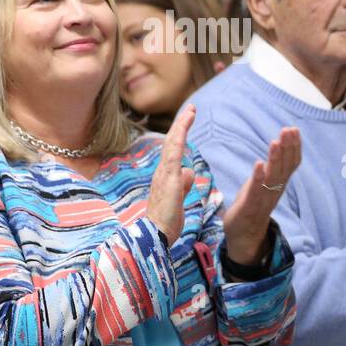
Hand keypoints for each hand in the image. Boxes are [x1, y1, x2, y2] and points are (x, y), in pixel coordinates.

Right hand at [145, 104, 197, 244]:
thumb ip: (183, 185)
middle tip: (191, 108)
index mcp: (165, 179)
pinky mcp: (169, 178)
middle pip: (171, 143)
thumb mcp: (178, 201)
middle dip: (181, 125)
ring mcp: (164, 174)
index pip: (173, 153)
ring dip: (181, 125)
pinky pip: (174, 152)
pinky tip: (185, 124)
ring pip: (172, 144)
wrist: (155, 236)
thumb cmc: (165, 224)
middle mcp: (161, 173)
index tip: (188, 122)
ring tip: (191, 110)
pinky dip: (180, 136)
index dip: (180, 136)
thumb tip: (188, 172)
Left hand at [221, 126, 300, 264]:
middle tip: (290, 129)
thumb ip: (271, 168)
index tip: (294, 129)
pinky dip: (258, 177)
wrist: (245, 234)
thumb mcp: (264, 183)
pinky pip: (257, 190)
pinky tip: (258, 163)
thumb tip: (277, 148)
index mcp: (279, 183)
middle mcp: (275, 189)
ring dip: (275, 158)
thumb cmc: (253, 204)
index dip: (294, 146)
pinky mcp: (251, 206)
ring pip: (273, 176)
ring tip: (276, 141)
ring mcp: (264, 198)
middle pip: (285, 166)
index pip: (291, 162)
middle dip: (288, 147)